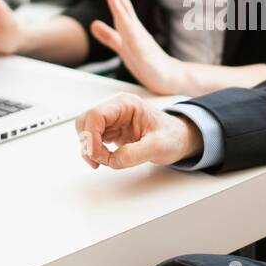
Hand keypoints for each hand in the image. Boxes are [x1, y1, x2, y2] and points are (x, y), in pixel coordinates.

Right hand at [75, 93, 201, 169]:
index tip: (97, 155)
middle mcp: (116, 109)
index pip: (95, 115)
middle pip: (85, 121)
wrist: (179, 139)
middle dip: (87, 143)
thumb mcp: (158, 146)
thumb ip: (135, 154)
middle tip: (100, 161)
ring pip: (86, 131)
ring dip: (89, 149)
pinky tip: (106, 160)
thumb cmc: (173, 136)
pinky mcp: (111, 131)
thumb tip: (113, 160)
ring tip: (106, 161)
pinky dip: (94, 152)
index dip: (91, 137)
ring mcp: (112, 119)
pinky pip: (93, 140)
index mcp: (126, 104)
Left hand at [89, 0, 189, 94]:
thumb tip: (94, 25)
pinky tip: (116, 6)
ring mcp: (138, 35)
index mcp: (127, 23)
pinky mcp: (141, 49)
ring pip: (125, 10)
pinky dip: (123, 18)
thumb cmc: (147, 62)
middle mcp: (133, 24)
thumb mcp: (122, 47)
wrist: (167, 79)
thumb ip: (109, 35)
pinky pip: (131, 32)